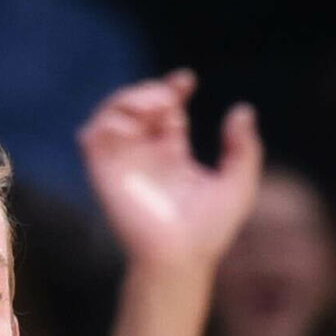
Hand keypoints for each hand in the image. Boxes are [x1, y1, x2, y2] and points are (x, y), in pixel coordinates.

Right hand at [78, 71, 261, 278]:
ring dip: (128, 99)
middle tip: (170, 97)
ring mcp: (123, 162)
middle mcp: (145, 155)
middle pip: (137, 105)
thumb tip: (242, 110)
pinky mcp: (104, 172)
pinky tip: (136, 124)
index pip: (165, 111)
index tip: (186, 80)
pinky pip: (91, 135)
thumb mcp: (239, 182)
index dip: (171, 88)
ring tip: (155, 105)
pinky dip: (108, 120)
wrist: (181, 256)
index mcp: (172, 155)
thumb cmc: (210, 229)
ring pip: (110, 114)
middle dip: (150, 90)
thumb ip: (244, 147)